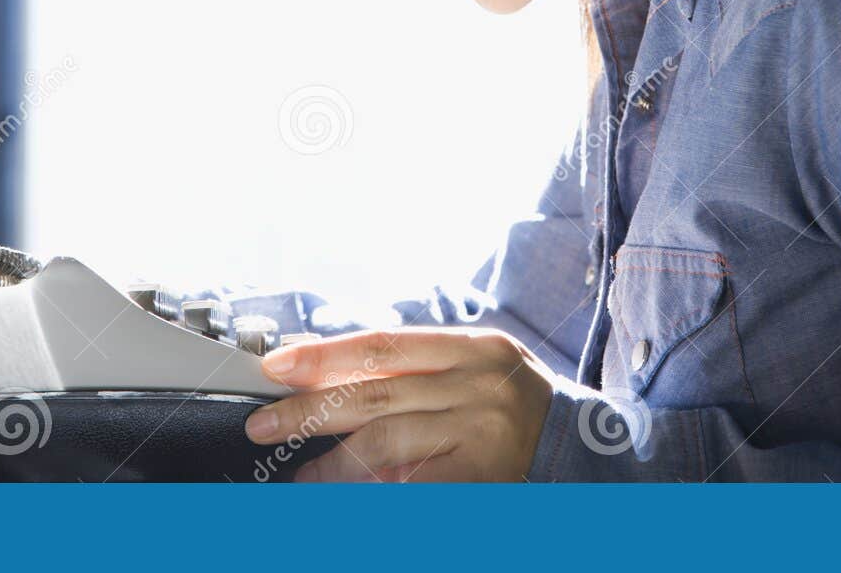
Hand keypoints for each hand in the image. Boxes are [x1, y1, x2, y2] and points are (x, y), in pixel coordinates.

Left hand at [244, 327, 553, 481]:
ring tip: (302, 475)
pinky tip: (343, 494)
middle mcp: (477, 384)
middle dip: (311, 410)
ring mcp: (480, 432)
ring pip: (388, 445)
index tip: (278, 366)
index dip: (325, 355)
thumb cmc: (507, 400)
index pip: (383, 346)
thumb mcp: (470, 366)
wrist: (574, 445)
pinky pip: (412, 485)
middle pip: (376, 395)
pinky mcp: (481, 478)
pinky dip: (372, 491)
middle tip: (266, 423)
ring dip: (334, 463)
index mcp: (471, 346)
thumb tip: (325, 369)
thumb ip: (410, 366)